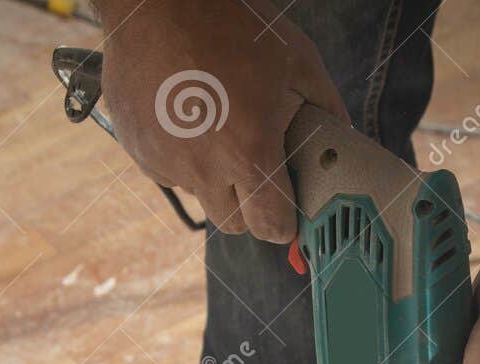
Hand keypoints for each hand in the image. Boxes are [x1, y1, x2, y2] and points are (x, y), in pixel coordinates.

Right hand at [94, 0, 347, 242]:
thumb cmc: (230, 22)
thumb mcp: (295, 56)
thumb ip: (324, 103)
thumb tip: (342, 134)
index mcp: (250, 152)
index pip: (271, 226)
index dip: (283, 224)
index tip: (287, 211)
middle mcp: (205, 168)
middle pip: (233, 224)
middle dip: (248, 207)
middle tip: (255, 170)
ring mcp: (165, 162)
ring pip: (198, 196)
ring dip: (212, 178)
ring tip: (217, 128)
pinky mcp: (137, 149)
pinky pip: (166, 171)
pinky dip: (179, 157)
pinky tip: (186, 117)